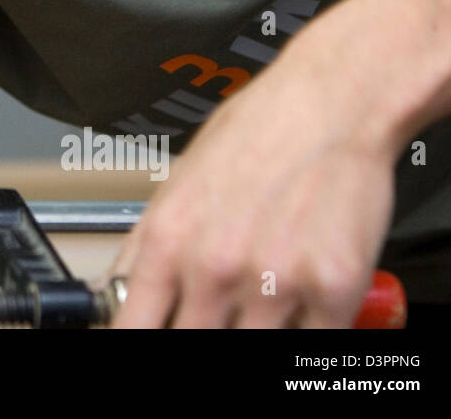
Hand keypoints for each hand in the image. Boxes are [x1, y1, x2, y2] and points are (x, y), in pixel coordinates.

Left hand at [108, 40, 396, 327]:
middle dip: (202, 331)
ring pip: (253, 348)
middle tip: (216, 312)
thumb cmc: (257, 133)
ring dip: (256, 329)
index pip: (134, 330)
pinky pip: (314, 343)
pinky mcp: (334, 290)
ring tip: (264, 296)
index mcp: (168, 242)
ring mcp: (274, 284)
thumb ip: (145, 248)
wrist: (331, 102)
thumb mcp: (176, 184)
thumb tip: (115, 295)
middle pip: (193, 344)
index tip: (146, 337)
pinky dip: (307, 328)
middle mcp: (214, 268)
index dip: (139, 341)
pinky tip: (302, 297)